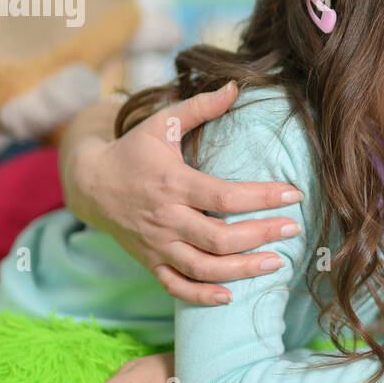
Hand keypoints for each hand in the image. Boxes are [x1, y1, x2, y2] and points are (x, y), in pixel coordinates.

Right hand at [64, 81, 304, 304]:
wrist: (89, 182)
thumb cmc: (133, 150)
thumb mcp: (161, 122)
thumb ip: (199, 107)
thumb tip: (234, 86)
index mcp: (172, 184)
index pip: (224, 197)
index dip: (262, 198)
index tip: (294, 194)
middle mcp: (165, 218)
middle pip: (219, 237)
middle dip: (260, 235)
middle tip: (293, 230)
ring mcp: (157, 244)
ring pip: (203, 267)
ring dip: (242, 270)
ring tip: (276, 263)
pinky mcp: (150, 261)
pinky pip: (176, 286)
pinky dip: (202, 296)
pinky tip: (231, 296)